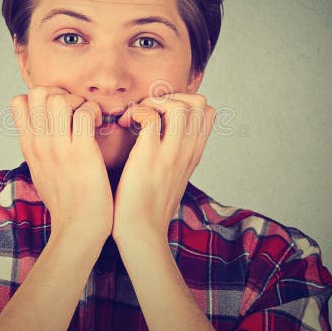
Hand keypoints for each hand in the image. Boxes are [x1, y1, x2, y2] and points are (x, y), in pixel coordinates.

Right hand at [11, 86, 113, 242]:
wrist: (77, 230)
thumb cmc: (66, 202)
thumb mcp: (40, 171)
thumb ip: (38, 148)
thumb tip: (38, 131)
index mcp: (28, 146)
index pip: (19, 101)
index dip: (42, 97)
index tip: (60, 111)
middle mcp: (39, 143)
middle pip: (39, 92)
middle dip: (61, 93)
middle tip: (77, 111)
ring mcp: (58, 147)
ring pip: (59, 98)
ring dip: (79, 102)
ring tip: (89, 119)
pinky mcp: (81, 152)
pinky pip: (85, 113)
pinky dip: (95, 112)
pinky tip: (101, 127)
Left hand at [111, 93, 215, 243]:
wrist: (140, 234)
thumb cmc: (148, 209)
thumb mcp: (172, 179)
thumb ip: (173, 157)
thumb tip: (163, 140)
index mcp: (193, 156)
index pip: (208, 112)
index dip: (185, 102)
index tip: (161, 114)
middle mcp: (186, 152)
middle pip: (199, 102)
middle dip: (171, 96)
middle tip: (148, 111)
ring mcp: (170, 153)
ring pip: (179, 105)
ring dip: (154, 102)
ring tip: (135, 117)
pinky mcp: (148, 156)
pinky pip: (150, 117)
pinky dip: (137, 112)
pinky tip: (124, 125)